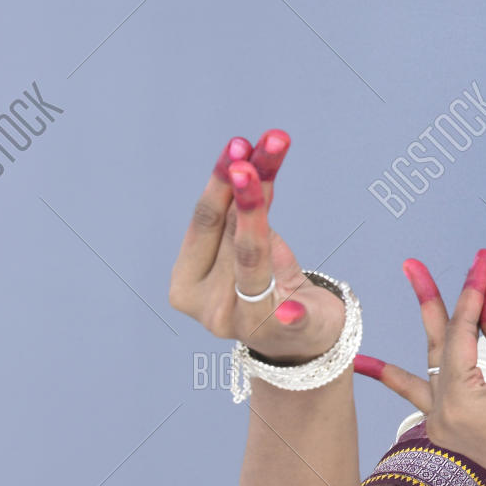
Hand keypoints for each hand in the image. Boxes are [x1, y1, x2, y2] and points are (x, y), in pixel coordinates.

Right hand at [167, 130, 344, 362]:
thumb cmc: (266, 283)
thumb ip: (247, 210)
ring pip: (253, 259)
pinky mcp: (289, 335)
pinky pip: (291, 319)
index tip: (240, 144)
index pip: (204, 223)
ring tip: (259, 171)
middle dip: (245, 186)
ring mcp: (246, 325)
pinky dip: (291, 313)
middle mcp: (208, 307)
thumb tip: (246, 163)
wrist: (300, 340)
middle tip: (260, 146)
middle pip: (226, 234)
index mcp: (186, 284)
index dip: (222, 182)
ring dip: (257, 214)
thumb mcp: (251, 244)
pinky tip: (292, 310)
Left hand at [352, 250, 485, 485]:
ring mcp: (441, 423)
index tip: (484, 263)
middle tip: (414, 263)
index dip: (473, 293)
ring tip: (407, 286)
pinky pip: (419, 395)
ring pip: (430, 362)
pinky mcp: (449, 428)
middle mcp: (442, 414)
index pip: (461, 333)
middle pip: (438, 342)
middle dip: (433, 298)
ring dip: (426, 323)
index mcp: (461, 401)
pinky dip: (397, 378)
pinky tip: (368, 365)